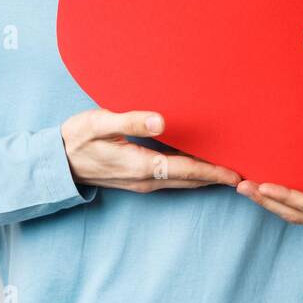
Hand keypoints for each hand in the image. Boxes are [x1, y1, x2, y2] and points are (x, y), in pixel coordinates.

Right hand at [61, 109, 242, 192]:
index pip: (187, 169)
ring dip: (206, 177)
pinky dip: (191, 174)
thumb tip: (161, 121)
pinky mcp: (139, 178)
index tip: (237, 173)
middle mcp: (147, 179)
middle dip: (217, 176)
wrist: (57, 161)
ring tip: (229, 169)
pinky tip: (200, 165)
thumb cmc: (77, 138)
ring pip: (183, 181)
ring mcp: (143, 181)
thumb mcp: (100, 123)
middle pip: (191, 179)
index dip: (213, 171)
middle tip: (245, 172)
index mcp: (142, 165)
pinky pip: (173, 178)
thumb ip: (130, 121)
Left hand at [235, 151, 302, 229]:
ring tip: (246, 188)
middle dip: (266, 201)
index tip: (261, 185)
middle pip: (294, 213)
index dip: (284, 196)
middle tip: (240, 186)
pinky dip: (281, 200)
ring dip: (270, 202)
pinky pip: (301, 209)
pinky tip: (268, 190)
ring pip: (295, 214)